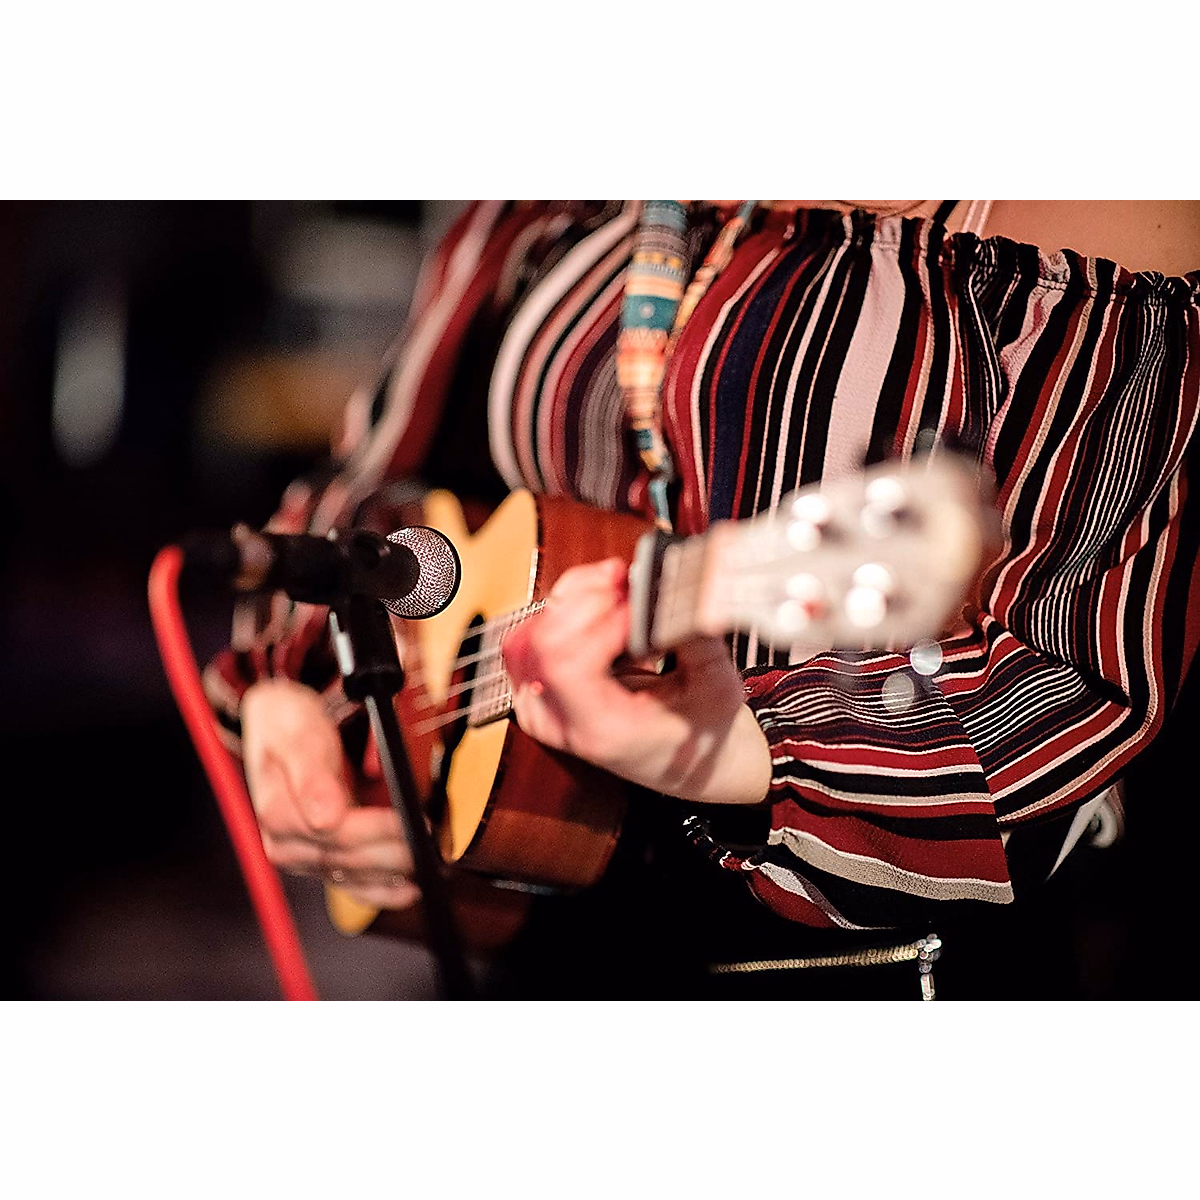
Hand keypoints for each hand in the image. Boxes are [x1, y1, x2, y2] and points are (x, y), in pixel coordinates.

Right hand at [240, 679, 419, 909]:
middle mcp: (287, 843)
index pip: (336, 832)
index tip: (409, 821)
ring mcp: (304, 856)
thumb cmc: (287, 726)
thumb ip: (311, 774)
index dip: (377, 829)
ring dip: (393, 874)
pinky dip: (381, 890)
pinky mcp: (322, 860)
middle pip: (348, 858)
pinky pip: (352, 884)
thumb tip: (324, 818)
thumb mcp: (295, 734)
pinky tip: (406, 891)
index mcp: (278, 812)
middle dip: (392, 853)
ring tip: (429, 866)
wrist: (278, 725)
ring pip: (353, 875)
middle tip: (430, 843)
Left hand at [501, 559, 771, 805]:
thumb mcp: (717, 686)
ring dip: (575, 597)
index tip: (640, 602)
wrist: (685, 761)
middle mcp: (561, 722)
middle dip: (590, 598)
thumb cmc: (700, 729)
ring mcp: (541, 706)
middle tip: (631, 584)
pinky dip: (565, 606)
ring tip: (620, 591)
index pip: (571, 663)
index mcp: (603, 732)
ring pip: (533, 630)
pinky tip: (600, 602)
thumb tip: (668, 589)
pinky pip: (529, 635)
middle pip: (546, 640)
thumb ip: (692, 636)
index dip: (603, 619)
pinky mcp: (537, 688)